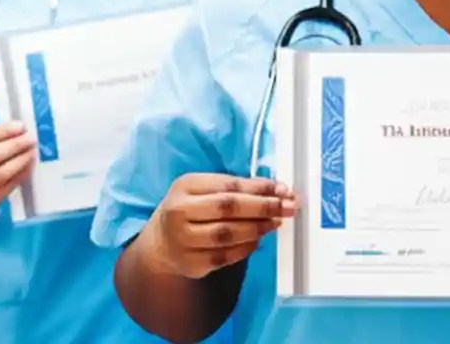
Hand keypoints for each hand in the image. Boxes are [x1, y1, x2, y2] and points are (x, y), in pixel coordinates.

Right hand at [0, 122, 35, 211]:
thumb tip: (17, 130)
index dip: (2, 132)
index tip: (20, 126)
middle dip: (14, 145)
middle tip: (30, 138)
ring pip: (1, 173)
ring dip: (20, 160)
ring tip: (32, 150)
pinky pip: (8, 186)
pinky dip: (21, 174)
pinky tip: (30, 164)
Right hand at [156, 173, 296, 279]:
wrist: (161, 242)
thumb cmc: (191, 209)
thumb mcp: (205, 189)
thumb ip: (238, 188)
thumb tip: (278, 190)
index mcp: (185, 186)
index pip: (228, 185)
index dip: (259, 188)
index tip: (283, 190)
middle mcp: (180, 212)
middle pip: (228, 208)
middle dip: (264, 207)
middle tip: (288, 207)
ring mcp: (183, 240)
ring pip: (228, 234)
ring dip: (258, 228)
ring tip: (275, 222)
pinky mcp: (191, 264)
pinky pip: (225, 256)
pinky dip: (246, 248)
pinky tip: (257, 240)